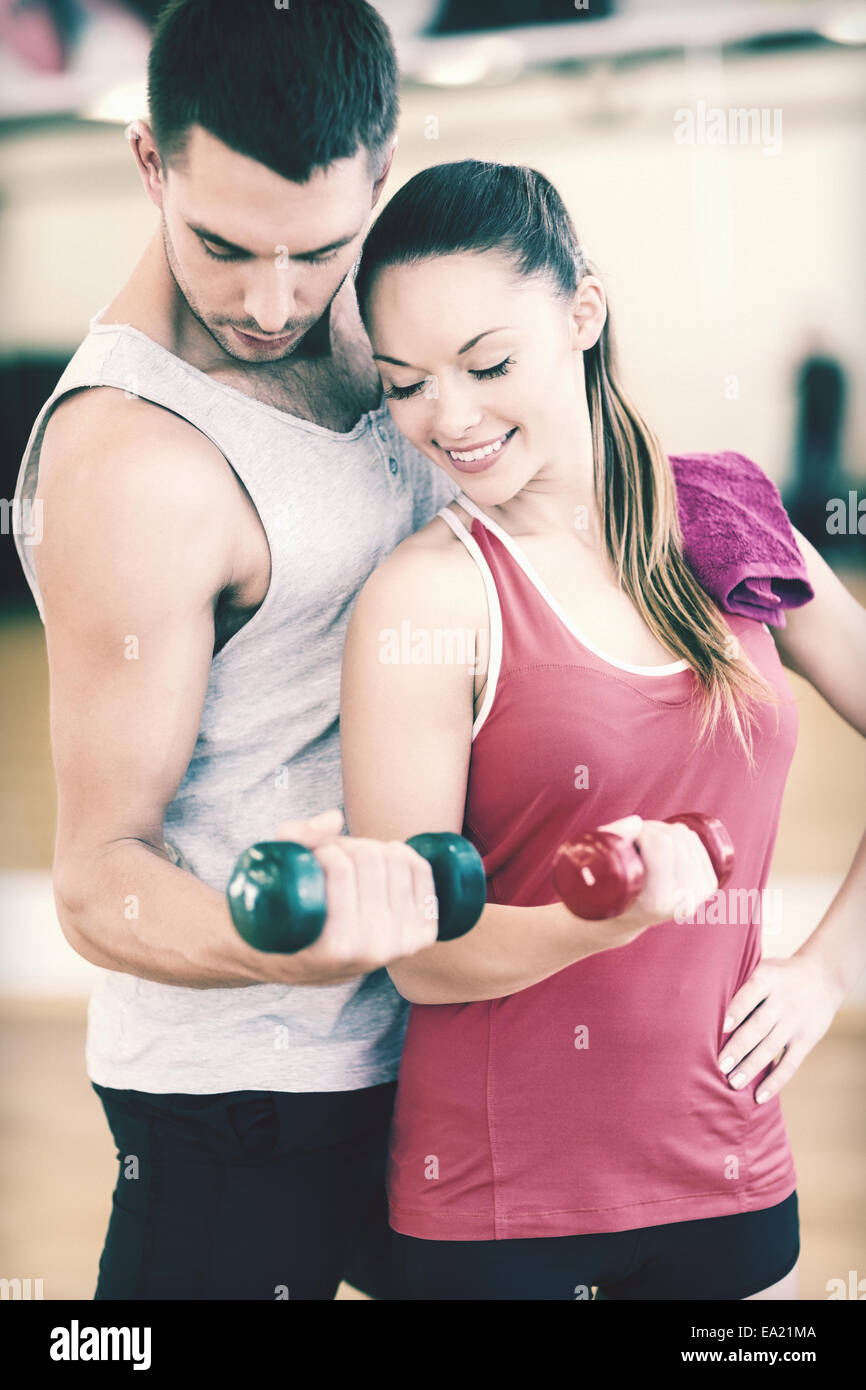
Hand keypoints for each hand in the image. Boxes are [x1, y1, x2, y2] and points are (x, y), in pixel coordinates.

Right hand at [271, 807, 439, 978]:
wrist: (311, 966)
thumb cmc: (287, 922)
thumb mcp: (275, 886)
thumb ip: (295, 840)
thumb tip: (335, 819)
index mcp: (336, 946)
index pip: (342, 868)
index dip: (326, 850)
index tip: (315, 855)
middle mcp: (374, 948)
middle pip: (372, 859)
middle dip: (348, 847)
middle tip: (333, 856)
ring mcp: (401, 943)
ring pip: (397, 861)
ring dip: (373, 848)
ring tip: (354, 860)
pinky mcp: (420, 935)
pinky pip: (422, 874)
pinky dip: (406, 855)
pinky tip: (388, 855)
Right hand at [603, 816, 719, 942]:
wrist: (621, 919)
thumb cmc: (603, 889)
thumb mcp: (596, 865)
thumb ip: (611, 838)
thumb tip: (637, 821)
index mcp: (655, 902)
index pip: (660, 843)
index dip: (641, 831)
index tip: (624, 840)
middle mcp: (681, 902)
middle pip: (674, 836)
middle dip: (650, 829)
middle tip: (632, 843)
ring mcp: (698, 895)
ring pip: (685, 836)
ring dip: (662, 831)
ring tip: (643, 848)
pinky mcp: (707, 886)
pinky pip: (696, 842)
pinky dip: (677, 836)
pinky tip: (663, 849)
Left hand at [718, 953, 844, 1101]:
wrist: (824, 976)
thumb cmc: (779, 975)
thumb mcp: (763, 968)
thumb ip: (740, 983)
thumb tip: (702, 1004)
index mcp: (768, 978)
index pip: (750, 994)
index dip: (736, 1010)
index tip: (720, 1026)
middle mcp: (783, 1001)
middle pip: (758, 1026)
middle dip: (738, 1047)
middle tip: (719, 1065)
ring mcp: (796, 1022)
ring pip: (771, 1048)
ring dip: (751, 1067)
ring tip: (733, 1083)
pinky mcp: (807, 1039)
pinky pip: (790, 1063)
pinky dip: (775, 1081)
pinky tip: (759, 1097)